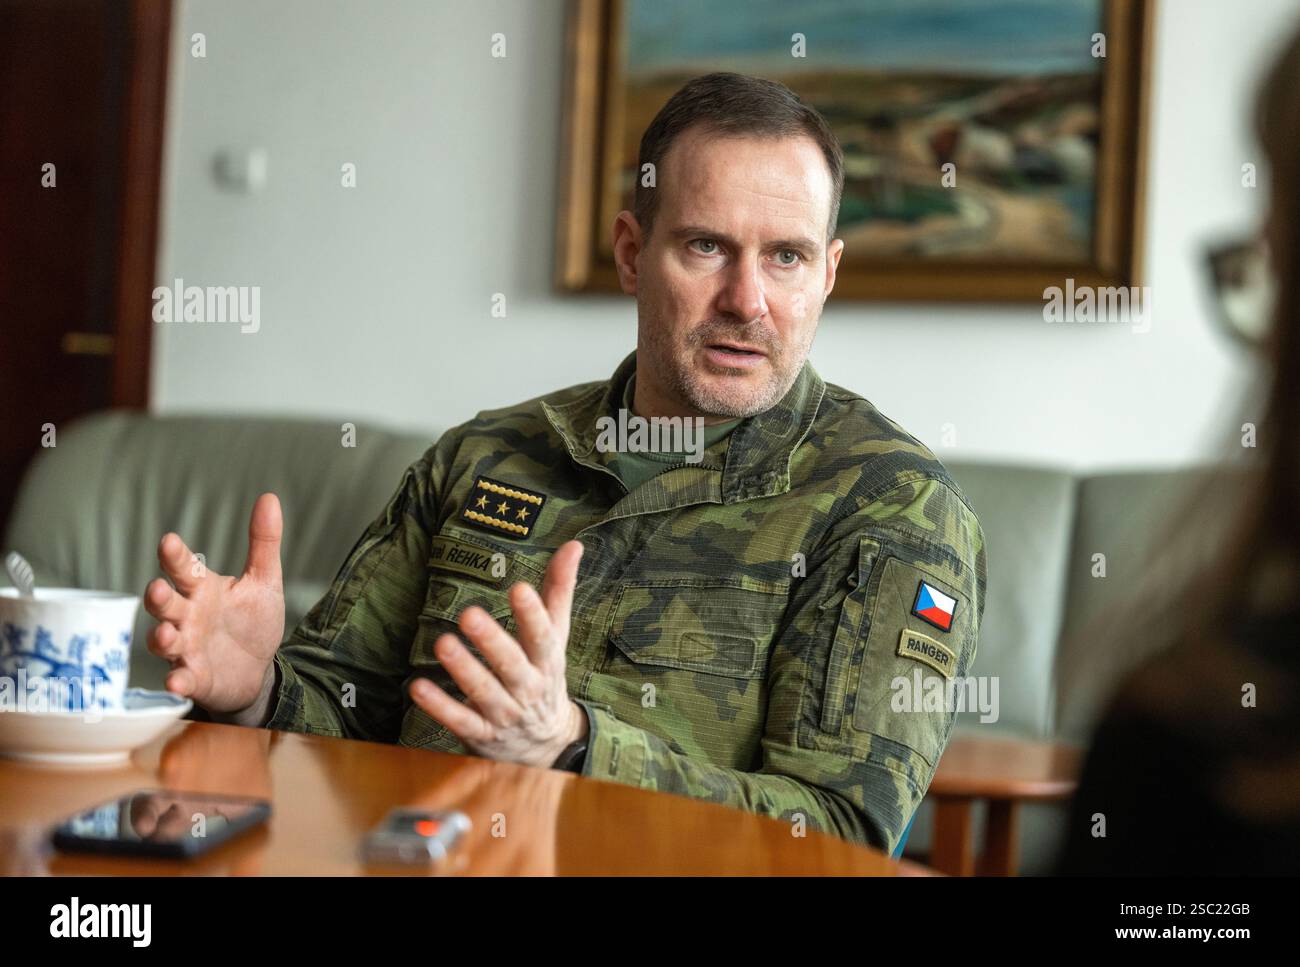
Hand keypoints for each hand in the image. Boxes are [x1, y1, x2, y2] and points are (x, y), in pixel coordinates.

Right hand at [143, 493, 285, 714]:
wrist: (257, 670)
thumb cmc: (252, 622)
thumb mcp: (264, 581)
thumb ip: (263, 543)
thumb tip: (270, 497)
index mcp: (203, 589)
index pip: (184, 568)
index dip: (175, 556)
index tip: (169, 541)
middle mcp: (187, 616)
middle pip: (165, 604)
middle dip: (159, 597)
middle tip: (157, 588)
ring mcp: (186, 648)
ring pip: (164, 641)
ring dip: (161, 638)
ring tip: (168, 633)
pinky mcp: (194, 677)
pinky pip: (181, 679)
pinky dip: (178, 681)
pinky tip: (177, 682)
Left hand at [409, 540, 586, 768]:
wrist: (547, 744)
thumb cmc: (545, 676)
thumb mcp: (557, 636)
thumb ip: (559, 590)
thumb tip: (574, 544)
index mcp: (548, 661)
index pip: (542, 636)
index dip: (532, 614)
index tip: (519, 588)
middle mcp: (528, 688)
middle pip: (511, 665)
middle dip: (492, 641)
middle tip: (469, 614)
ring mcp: (505, 714)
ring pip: (484, 692)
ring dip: (463, 669)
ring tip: (443, 643)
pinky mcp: (482, 734)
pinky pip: (460, 720)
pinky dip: (440, 706)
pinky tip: (418, 687)